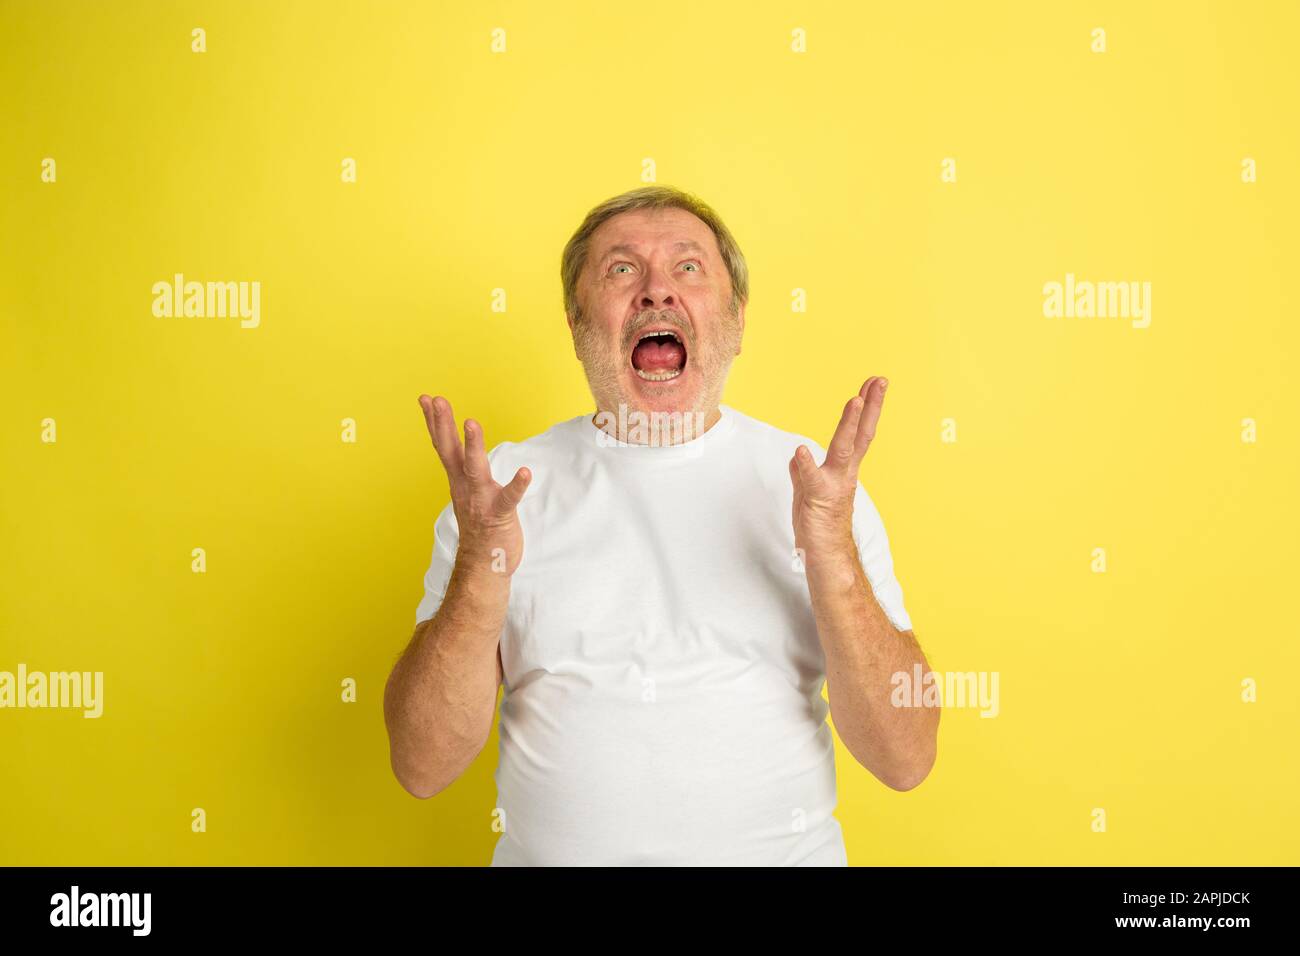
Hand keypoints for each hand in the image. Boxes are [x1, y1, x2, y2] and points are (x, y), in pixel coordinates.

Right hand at [419, 395, 530, 576]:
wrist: (483, 564)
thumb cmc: (479, 525)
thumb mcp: (467, 491)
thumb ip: (465, 469)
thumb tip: (461, 447)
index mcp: (458, 479)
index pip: (443, 445)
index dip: (434, 422)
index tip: (426, 398)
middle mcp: (465, 487)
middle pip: (450, 451)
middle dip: (443, 424)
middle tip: (437, 400)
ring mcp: (480, 500)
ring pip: (474, 469)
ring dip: (472, 446)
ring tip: (471, 422)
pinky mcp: (499, 514)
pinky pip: (509, 498)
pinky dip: (516, 485)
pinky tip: (526, 471)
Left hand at [789, 376, 888, 558]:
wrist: (824, 557)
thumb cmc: (818, 526)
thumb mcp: (807, 492)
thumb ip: (804, 472)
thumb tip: (798, 455)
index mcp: (842, 470)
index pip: (856, 433)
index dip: (864, 408)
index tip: (872, 384)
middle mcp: (843, 474)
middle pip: (860, 434)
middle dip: (869, 406)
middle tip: (879, 380)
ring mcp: (834, 485)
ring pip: (843, 450)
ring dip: (848, 425)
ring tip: (855, 400)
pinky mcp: (818, 499)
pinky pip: (812, 480)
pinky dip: (806, 464)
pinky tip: (800, 449)